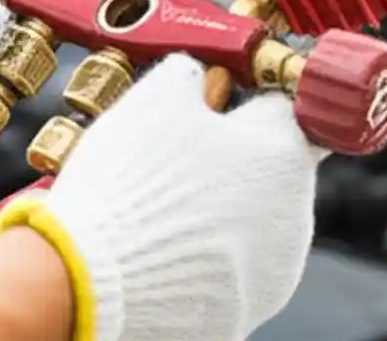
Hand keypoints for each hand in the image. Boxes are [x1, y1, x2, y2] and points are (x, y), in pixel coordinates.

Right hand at [0, 54, 324, 340]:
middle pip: (270, 172)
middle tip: (173, 160)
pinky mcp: (244, 314)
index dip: (244, 101)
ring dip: (217, 213)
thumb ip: (190, 73)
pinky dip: (201, 261)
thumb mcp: (154, 98)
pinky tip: (157, 250)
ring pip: (252, 226)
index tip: (217, 104)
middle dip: (229, 163)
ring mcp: (273, 274)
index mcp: (284, 154)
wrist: (90, 279)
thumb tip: (196, 72)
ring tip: (157, 211)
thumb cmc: (129, 182)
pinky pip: (228, 273)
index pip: (286, 109)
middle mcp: (296, 217)